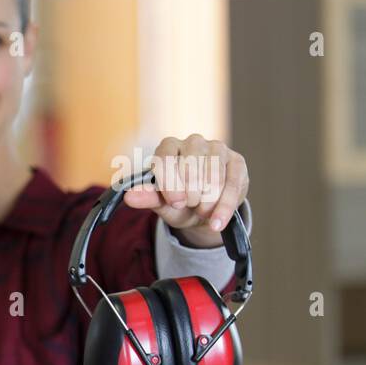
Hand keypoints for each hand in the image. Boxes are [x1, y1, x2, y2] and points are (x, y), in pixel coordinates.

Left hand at [124, 134, 248, 247]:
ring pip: (213, 174)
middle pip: (191, 165)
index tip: (175, 203)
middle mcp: (192, 142)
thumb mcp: (162, 204)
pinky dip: (224, 206)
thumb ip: (148, 198)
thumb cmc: (179, 203)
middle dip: (190, 193)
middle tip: (188, 206)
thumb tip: (129, 197)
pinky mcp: (236, 161)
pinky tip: (217, 222)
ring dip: (207, 200)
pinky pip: (233, 183)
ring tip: (202, 211)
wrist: (205, 211)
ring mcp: (217, 148)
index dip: (170, 183)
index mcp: (168, 147)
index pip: (165, 158)